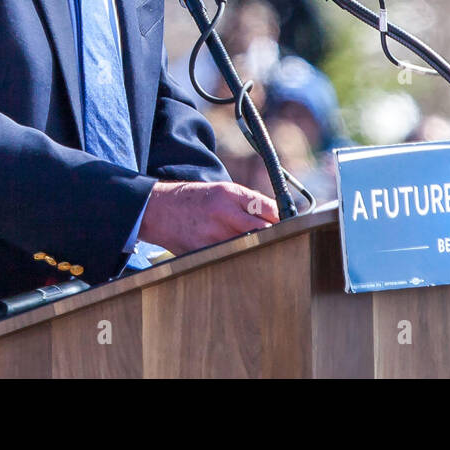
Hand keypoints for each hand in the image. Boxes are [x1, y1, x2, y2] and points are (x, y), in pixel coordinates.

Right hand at [138, 181, 277, 255]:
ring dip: (258, 250)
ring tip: (264, 252)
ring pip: (249, 247)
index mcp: (230, 194)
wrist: (159, 209)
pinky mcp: (204, 251)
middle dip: (275, 236)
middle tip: (283, 241)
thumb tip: (277, 215)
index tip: (290, 225)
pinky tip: (241, 259)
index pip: (269, 209)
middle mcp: (223, 213)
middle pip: (263, 230)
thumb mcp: (222, 190)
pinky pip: (229, 258)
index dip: (283, 219)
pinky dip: (239, 259)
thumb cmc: (195, 198)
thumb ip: (249, 202)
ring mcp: (213, 234)